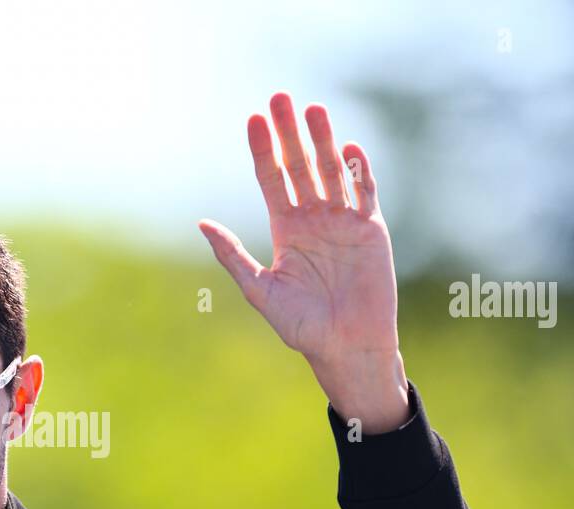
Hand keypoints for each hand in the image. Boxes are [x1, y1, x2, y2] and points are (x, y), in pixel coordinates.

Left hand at [200, 92, 409, 432]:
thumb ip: (233, 256)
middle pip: (299, 165)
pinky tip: (348, 149)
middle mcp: (313, 219)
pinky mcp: (371, 229)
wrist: (346, 346)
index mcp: (286, 230)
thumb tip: (202, 224)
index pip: (271, 178)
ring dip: (323, 140)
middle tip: (280, 97)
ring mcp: (343, 221)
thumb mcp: (260, 289)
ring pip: (330, 171)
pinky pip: (364, 192)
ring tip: (313, 109)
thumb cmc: (302, 326)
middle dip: (289, 132)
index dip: (262, 149)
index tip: (252, 119)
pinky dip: (358, 171)